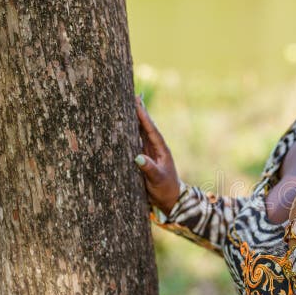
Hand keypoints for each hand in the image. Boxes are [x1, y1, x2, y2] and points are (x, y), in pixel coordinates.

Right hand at [134, 95, 180, 214]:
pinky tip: (125, 125)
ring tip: (128, 104)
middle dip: (139, 111)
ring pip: (141, 132)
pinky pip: (137, 141)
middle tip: (133, 95)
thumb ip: (149, 169)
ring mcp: (150, 152)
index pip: (151, 130)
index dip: (144, 116)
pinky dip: (131, 132)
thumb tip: (138, 157)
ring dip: (135, 119)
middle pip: (146, 126)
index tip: (137, 103)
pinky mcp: (145, 158)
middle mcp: (156, 148)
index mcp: (161, 150)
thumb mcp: (157, 180)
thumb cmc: (165, 190)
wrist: (170, 200)